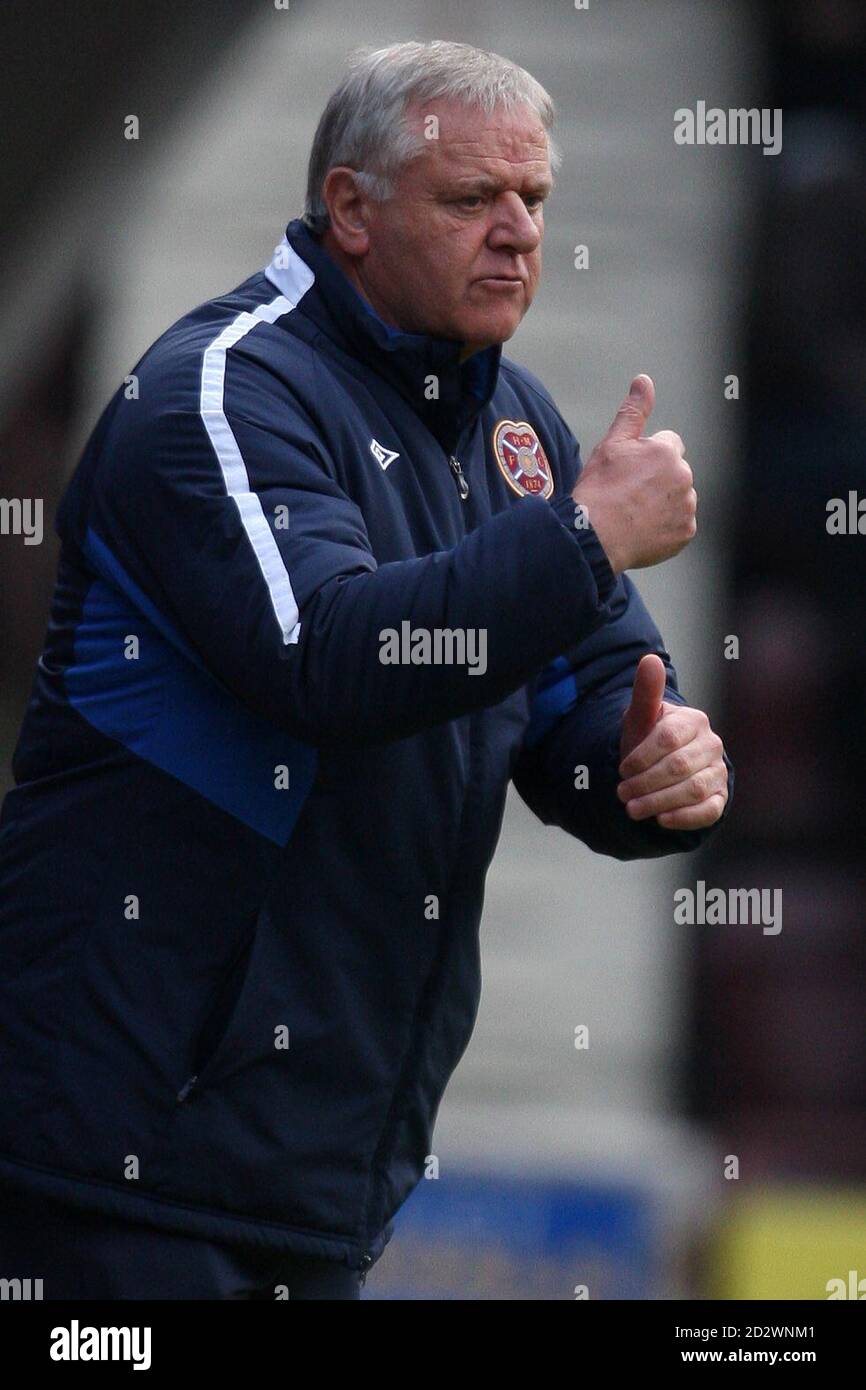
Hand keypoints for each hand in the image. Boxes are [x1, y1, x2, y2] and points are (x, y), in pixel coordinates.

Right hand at [571, 374, 696, 574]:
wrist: (595, 535)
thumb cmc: (599, 490)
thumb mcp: (611, 444)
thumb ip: (633, 411)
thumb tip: (644, 381)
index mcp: (667, 452)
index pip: (669, 445)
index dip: (647, 457)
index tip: (630, 472)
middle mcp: (683, 477)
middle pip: (675, 472)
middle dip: (658, 479)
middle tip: (629, 494)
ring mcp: (686, 506)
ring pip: (679, 498)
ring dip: (663, 502)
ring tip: (634, 513)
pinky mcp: (685, 531)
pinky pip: (680, 524)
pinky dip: (666, 526)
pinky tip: (643, 528)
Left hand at [617, 654, 728, 829]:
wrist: (659, 771)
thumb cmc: (648, 741)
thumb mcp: (641, 719)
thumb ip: (646, 693)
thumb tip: (649, 659)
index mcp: (694, 721)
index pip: (669, 738)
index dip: (642, 757)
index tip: (621, 770)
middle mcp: (712, 745)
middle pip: (679, 766)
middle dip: (646, 782)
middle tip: (621, 794)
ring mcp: (718, 772)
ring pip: (692, 789)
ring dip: (659, 802)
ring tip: (631, 809)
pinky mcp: (720, 798)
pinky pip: (708, 810)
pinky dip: (684, 818)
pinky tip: (660, 820)